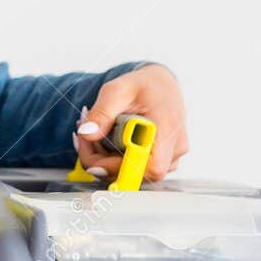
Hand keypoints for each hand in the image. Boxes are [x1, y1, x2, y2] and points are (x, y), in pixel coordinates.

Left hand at [73, 63, 188, 181]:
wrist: (161, 85)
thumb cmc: (144, 86)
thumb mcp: (118, 90)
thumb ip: (102, 112)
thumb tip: (86, 134)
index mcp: (168, 129)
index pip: (153, 167)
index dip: (124, 169)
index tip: (99, 157)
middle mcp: (174, 149)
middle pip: (135, 174)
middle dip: (102, 160)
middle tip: (86, 136)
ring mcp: (170, 159)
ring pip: (130, 175)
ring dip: (105, 160)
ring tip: (98, 132)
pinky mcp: (161, 163)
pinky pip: (133, 171)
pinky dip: (114, 160)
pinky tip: (108, 141)